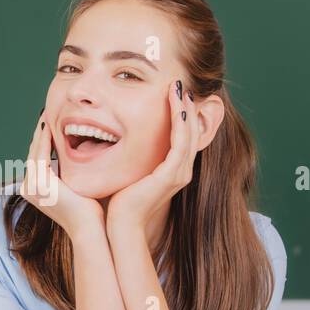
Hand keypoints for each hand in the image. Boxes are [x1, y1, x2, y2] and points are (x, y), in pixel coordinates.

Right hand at [19, 111, 105, 240]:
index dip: (43, 141)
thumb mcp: (76, 188)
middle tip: (47, 114)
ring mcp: (31, 185)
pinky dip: (45, 138)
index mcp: (34, 190)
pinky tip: (50, 126)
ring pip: (35, 151)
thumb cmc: (90, 211)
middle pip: (33, 153)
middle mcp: (28, 188)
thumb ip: (71, 174)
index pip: (37, 159)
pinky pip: (41, 153)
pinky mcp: (39, 181)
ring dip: (41, 132)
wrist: (90, 228)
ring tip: (48, 116)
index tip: (52, 125)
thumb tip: (82, 157)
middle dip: (40, 134)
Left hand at [107, 81, 201, 239]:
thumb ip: (132, 157)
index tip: (173, 93)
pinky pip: (181, 141)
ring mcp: (179, 173)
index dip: (180, 114)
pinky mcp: (172, 174)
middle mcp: (181, 172)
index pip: (183, 136)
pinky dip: (179, 121)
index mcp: (172, 171)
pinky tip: (176, 105)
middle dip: (186, 106)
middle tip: (180, 84)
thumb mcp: (130, 172)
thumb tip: (119, 140)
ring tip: (179, 88)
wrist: (119, 224)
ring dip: (184, 108)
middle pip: (191, 132)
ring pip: (189, 133)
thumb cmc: (119, 200)